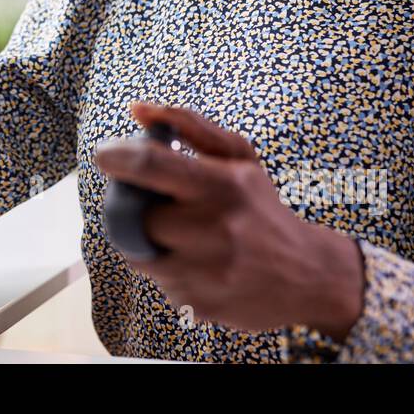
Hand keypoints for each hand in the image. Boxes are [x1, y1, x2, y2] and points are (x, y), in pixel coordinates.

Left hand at [93, 102, 364, 340]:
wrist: (308, 276)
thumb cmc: (262, 208)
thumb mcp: (239, 159)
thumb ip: (189, 126)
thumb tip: (138, 109)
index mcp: (224, 186)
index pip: (151, 166)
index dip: (117, 158)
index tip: (105, 155)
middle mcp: (215, 230)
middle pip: (138, 215)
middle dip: (139, 208)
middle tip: (155, 204)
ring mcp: (206, 272)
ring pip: (140, 251)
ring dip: (149, 240)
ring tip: (180, 235)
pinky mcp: (198, 304)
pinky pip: (157, 281)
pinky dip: (167, 268)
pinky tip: (196, 263)